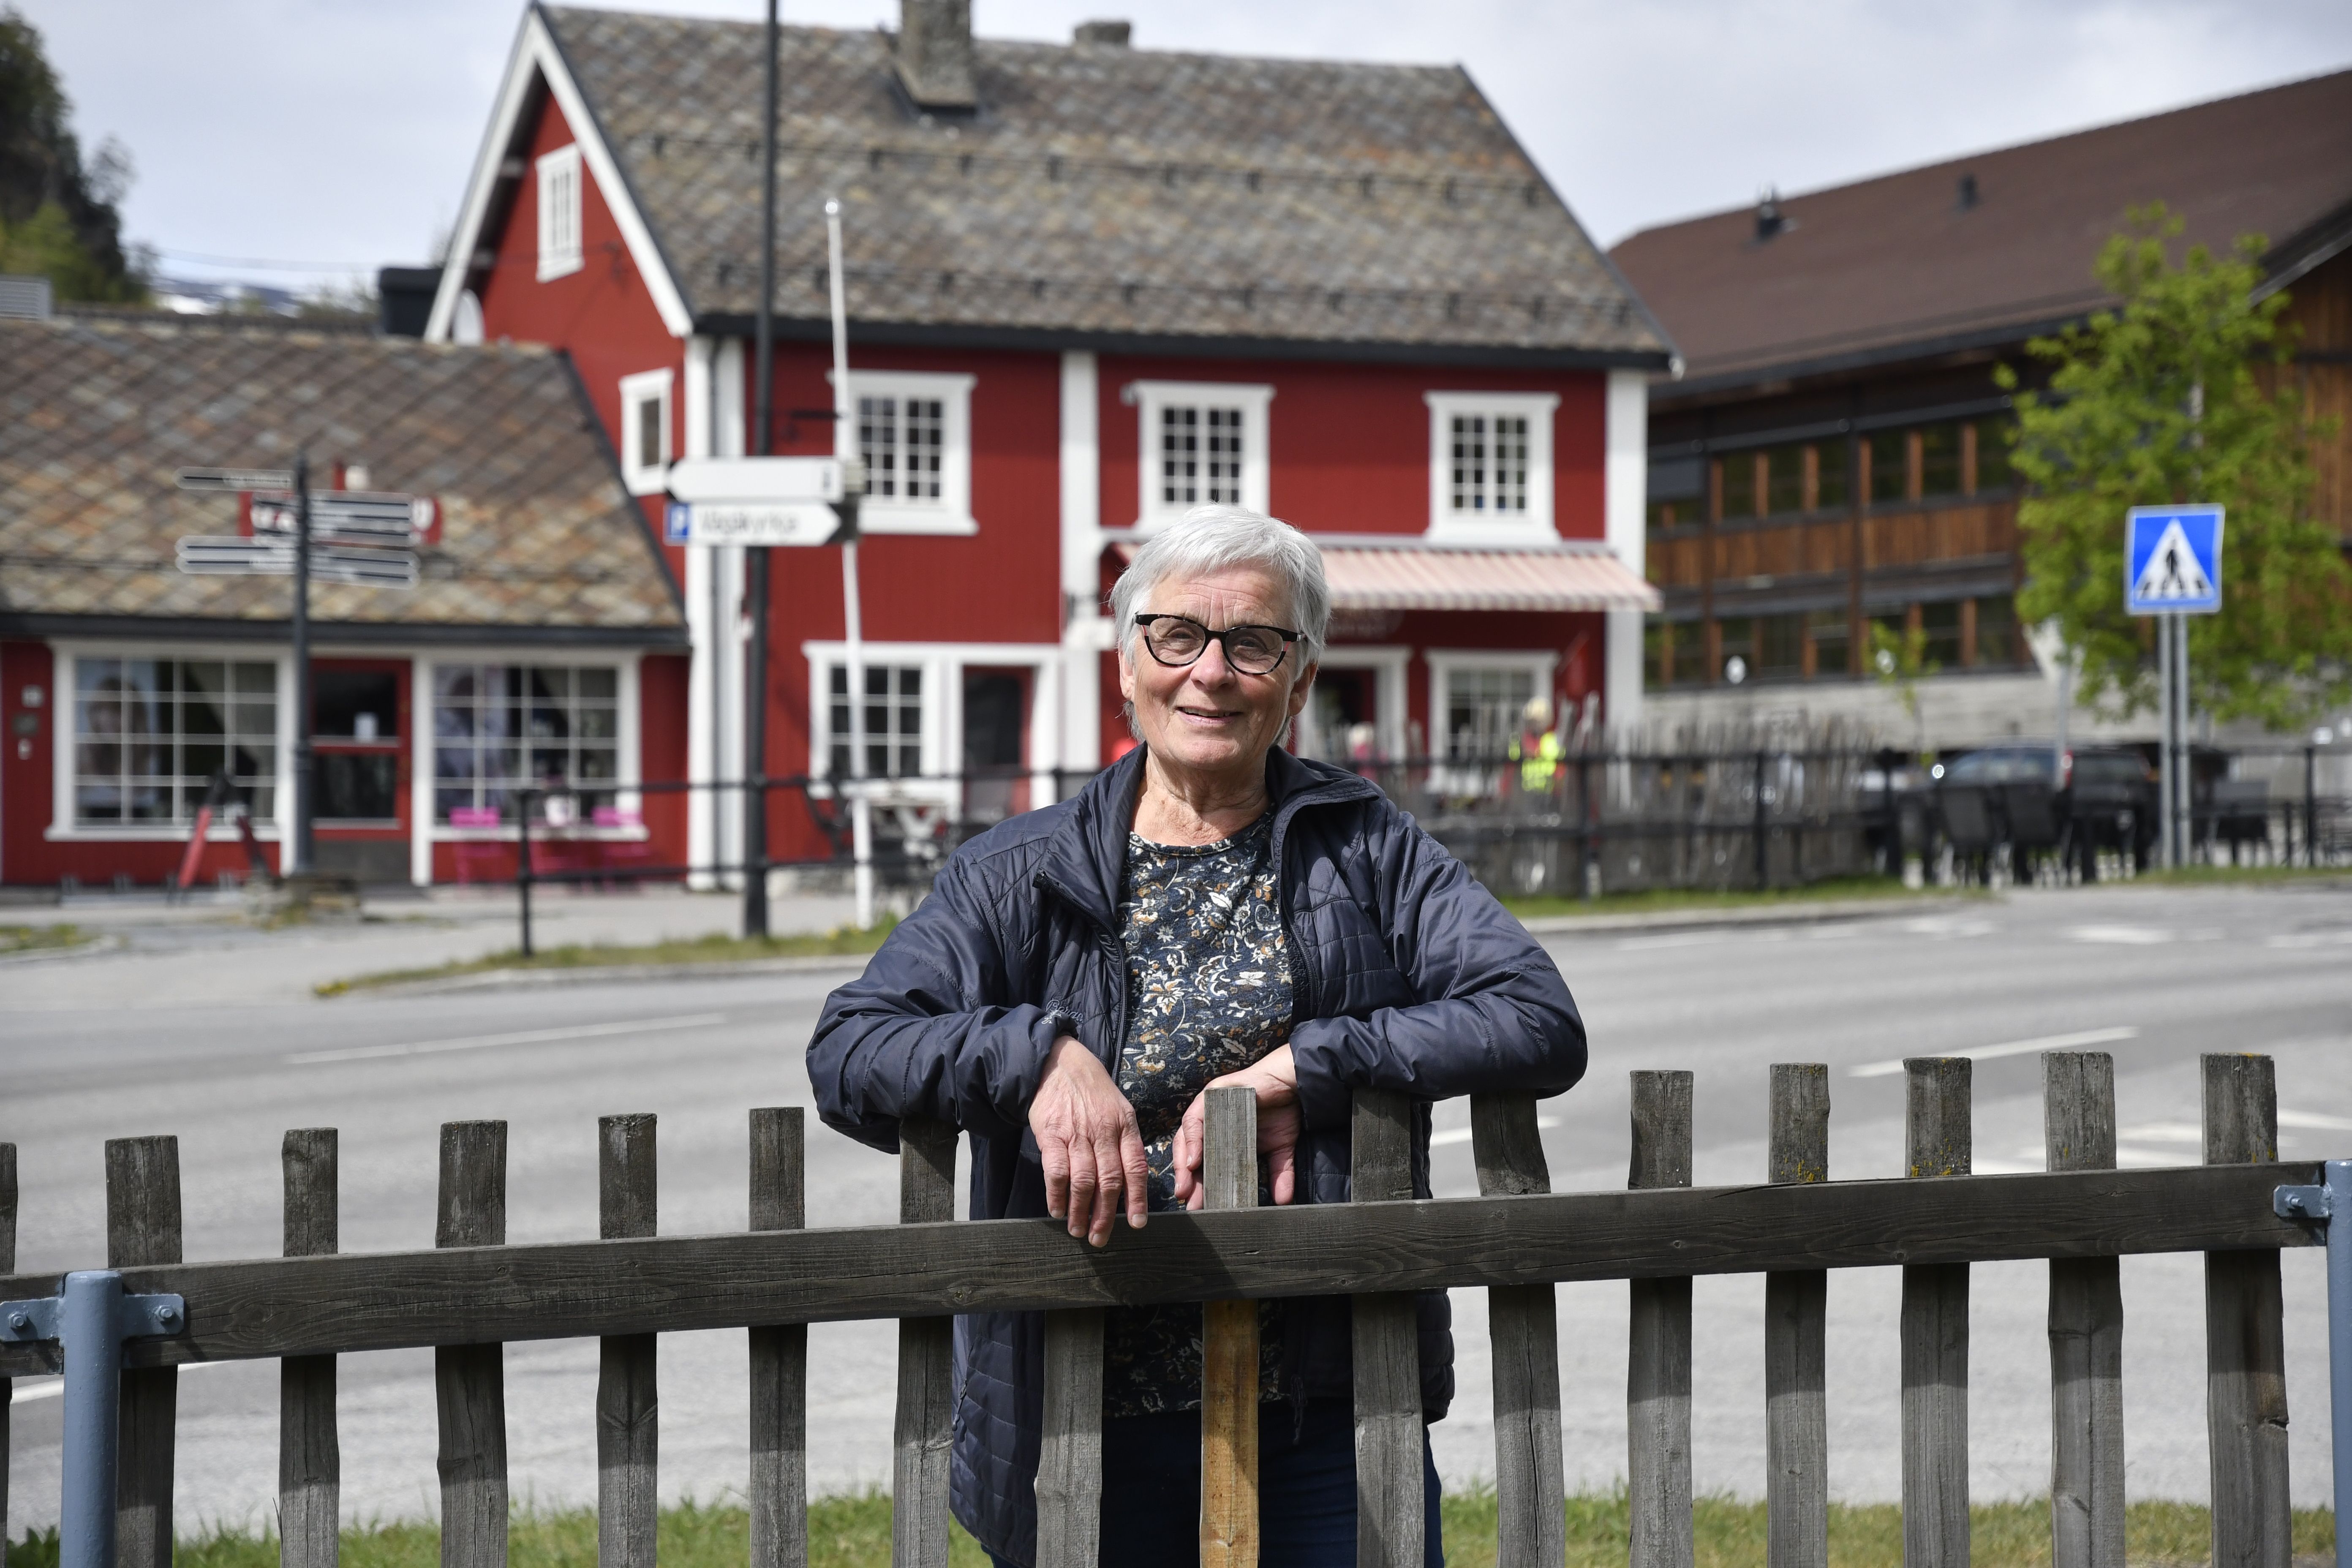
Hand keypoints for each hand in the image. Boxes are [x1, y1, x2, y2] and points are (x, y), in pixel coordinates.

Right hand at [1030, 1037, 1148, 1246]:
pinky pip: (1055, 1171)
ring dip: (1081, 1211)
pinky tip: (1057, 1210)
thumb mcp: (1120, 1110)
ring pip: (1083, 1180)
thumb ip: (1125, 1143)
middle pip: (1109, 1180)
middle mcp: (1103, 1131)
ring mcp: (1076, 1133)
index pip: (1135, 1168)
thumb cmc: (1093, 1093)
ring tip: (1079, 1231)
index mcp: (1124, 1126)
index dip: (1137, 1199)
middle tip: (1101, 1238)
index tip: (1137, 1224)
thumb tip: (1131, 1184)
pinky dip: (1056, 1194)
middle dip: (1106, 1215)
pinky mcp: (1050, 1134)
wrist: (1061, 1063)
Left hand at [1170, 1045, 1300, 1209]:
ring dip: (1183, 1162)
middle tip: (1188, 1201)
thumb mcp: (1279, 1150)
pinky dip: (1193, 1139)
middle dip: (1186, 1179)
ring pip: (1186, 1137)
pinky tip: (1194, 1159)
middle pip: (1188, 1152)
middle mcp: (1209, 1121)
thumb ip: (1278, 1174)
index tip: (1196, 1204)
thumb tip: (1283, 1201)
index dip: (1197, 1183)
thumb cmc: (1282, 1112)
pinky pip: (1196, 1118)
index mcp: (1220, 1135)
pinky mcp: (1212, 1095)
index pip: (1201, 1162)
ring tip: (1186, 1185)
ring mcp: (1208, 1106)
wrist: (1294, 1083)